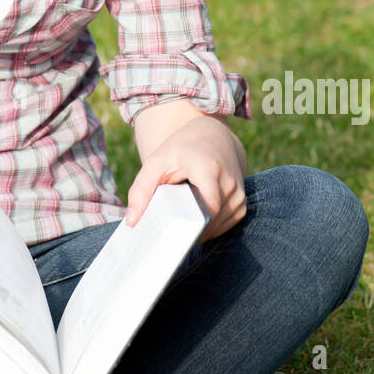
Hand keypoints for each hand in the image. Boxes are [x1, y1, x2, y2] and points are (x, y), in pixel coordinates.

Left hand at [125, 115, 246, 242]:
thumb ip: (141, 189)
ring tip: (179, 227)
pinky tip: (194, 222)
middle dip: (189, 232)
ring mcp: (238, 194)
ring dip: (199, 232)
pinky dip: (209, 228)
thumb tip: (132, 222)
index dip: (190, 227)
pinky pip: (225, 226)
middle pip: (211, 222)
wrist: (212, 136)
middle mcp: (229, 182)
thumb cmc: (180, 150)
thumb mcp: (156, 162)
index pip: (207, 208)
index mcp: (208, 169)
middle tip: (167, 237)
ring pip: (218, 228)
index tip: (170, 236)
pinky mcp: (241, 203)